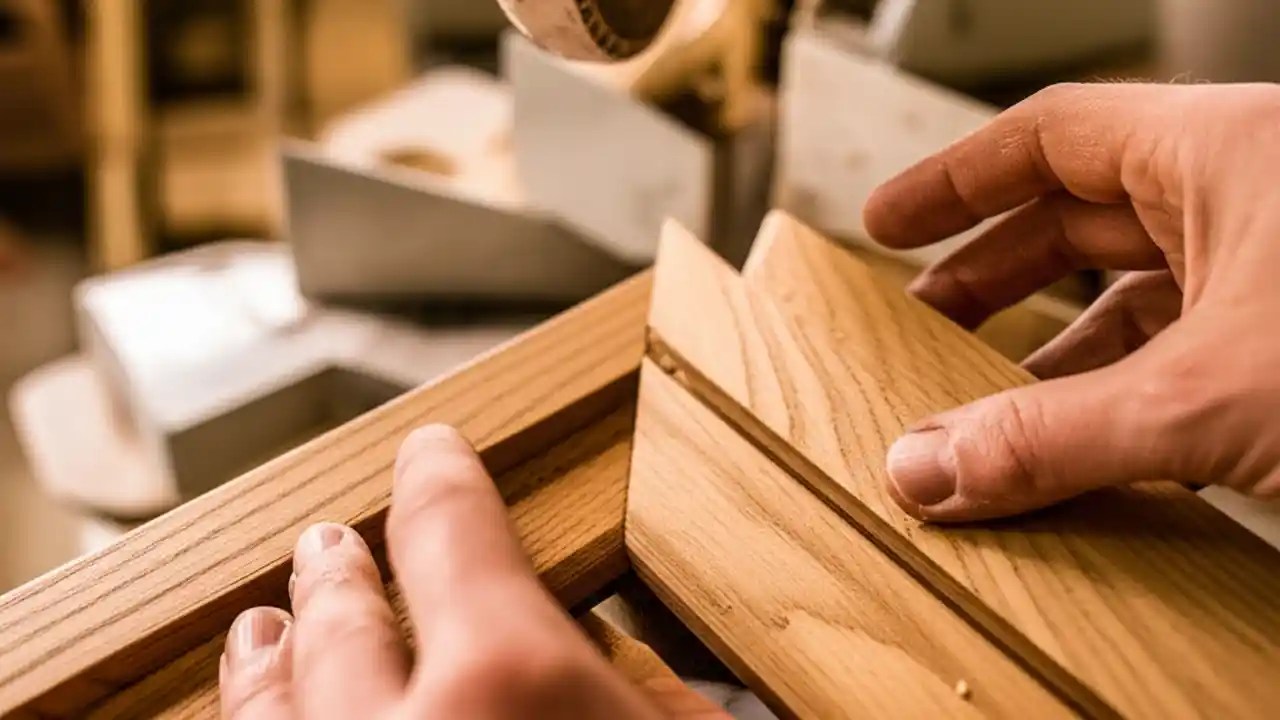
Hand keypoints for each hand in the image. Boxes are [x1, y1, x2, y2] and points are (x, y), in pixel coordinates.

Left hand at [219, 425, 727, 718]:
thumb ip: (638, 683)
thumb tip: (605, 657)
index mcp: (513, 684)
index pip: (454, 532)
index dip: (439, 479)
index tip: (429, 452)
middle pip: (344, 620)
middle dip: (337, 575)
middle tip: (326, 544)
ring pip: (272, 705)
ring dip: (268, 659)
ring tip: (258, 627)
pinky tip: (259, 715)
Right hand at [865, 83, 1279, 521]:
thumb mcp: (1205, 398)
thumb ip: (1052, 437)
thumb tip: (927, 467)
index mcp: (1227, 151)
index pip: (1052, 136)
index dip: (955, 181)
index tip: (888, 223)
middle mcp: (1253, 196)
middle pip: (1082, 216)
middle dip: (992, 277)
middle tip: (921, 322)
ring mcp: (1279, 268)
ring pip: (1136, 293)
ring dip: (1056, 355)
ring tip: (987, 410)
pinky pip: (1185, 349)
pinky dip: (1122, 394)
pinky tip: (1082, 448)